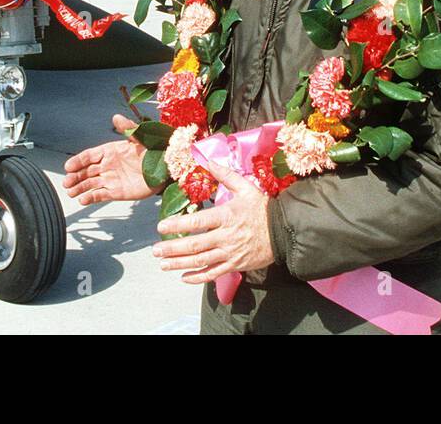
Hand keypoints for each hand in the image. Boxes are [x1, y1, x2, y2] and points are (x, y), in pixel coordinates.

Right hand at [63, 114, 160, 204]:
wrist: (165, 169)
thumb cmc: (153, 150)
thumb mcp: (140, 137)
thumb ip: (128, 129)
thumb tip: (116, 117)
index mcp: (109, 151)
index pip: (89, 156)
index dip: (78, 161)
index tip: (68, 166)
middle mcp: (107, 166)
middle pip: (86, 171)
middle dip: (75, 177)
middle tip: (66, 182)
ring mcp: (111, 179)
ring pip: (90, 184)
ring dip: (79, 188)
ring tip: (71, 192)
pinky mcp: (116, 192)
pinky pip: (100, 195)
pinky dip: (91, 198)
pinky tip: (83, 200)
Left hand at [153, 160, 273, 282]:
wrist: (284, 231)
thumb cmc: (263, 208)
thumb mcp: (246, 188)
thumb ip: (226, 175)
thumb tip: (209, 162)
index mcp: (226, 216)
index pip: (198, 222)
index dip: (178, 225)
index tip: (162, 226)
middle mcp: (226, 236)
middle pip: (195, 245)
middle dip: (173, 248)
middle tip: (156, 250)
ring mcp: (230, 253)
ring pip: (201, 261)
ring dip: (180, 264)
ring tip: (163, 264)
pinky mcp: (235, 265)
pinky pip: (214, 273)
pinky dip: (198, 277)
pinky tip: (184, 278)